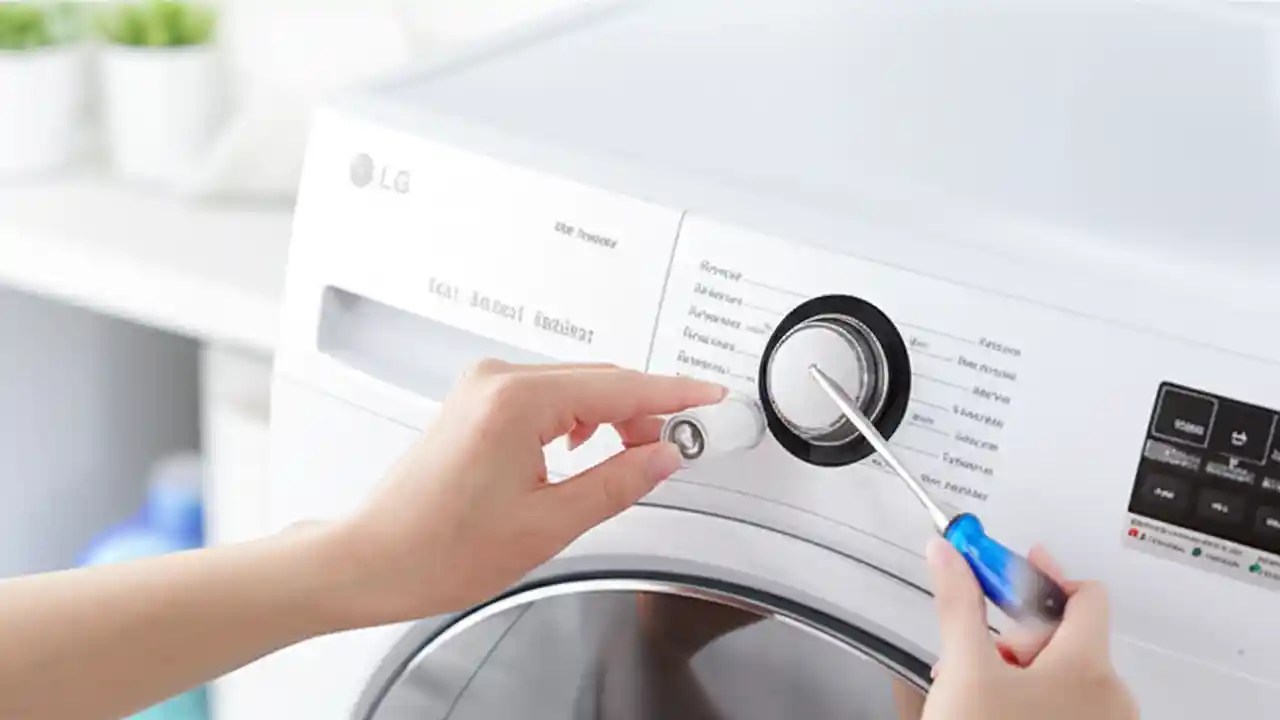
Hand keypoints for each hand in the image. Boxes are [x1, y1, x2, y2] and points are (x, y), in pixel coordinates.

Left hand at [327, 361, 725, 626]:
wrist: (375, 559)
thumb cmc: (437, 546)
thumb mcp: (549, 523)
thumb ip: (617, 482)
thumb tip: (661, 456)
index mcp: (517, 401)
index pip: (619, 386)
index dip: (673, 395)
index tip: (708, 398)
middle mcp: (497, 382)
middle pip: (599, 380)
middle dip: (645, 409)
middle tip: (680, 443)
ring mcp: (484, 389)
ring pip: (575, 388)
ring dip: (612, 415)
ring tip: (636, 455)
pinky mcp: (478, 404)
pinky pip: (547, 398)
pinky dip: (580, 419)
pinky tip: (590, 449)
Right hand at [921, 538, 1138, 719]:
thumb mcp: (965, 668)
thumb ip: (959, 604)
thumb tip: (948, 555)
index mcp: (1089, 669)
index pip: (1086, 594)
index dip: (1042, 575)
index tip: (1010, 566)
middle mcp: (1111, 698)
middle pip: (1066, 635)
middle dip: (1016, 635)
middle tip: (979, 650)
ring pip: (1063, 672)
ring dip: (1018, 667)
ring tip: (979, 689)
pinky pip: (1067, 704)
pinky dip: (1032, 696)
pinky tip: (995, 708)